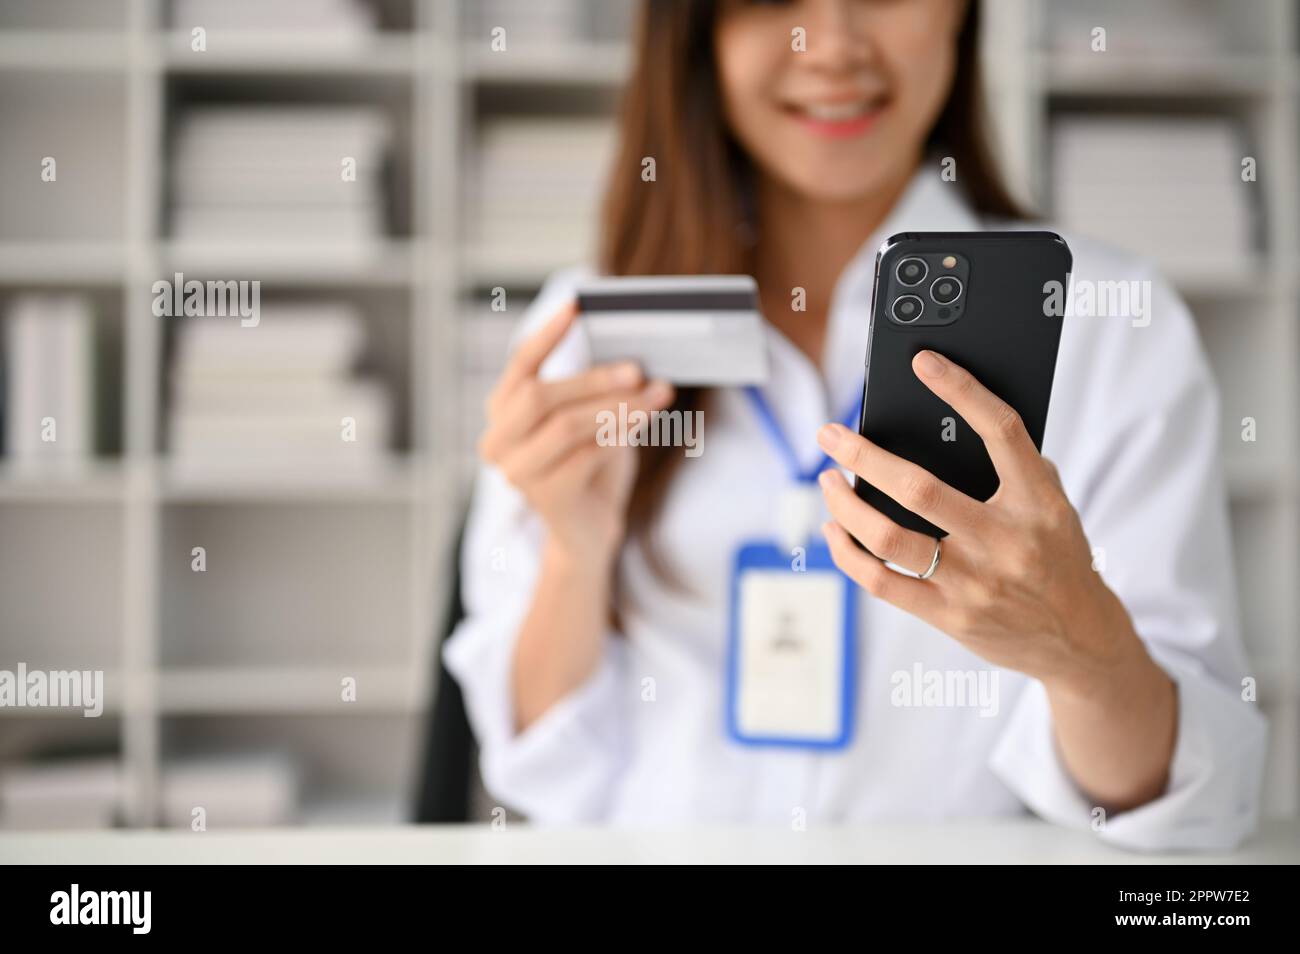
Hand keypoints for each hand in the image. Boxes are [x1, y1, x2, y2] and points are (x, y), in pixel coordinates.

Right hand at [478, 301, 675, 561]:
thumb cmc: (589, 465)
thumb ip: (594, 390)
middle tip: (636, 368)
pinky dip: (620, 434)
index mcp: (502, 412)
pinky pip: (587, 455)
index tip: (576, 304)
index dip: (548, 334)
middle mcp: (498, 442)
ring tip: (659, 392)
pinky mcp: (546, 498)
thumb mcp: (589, 419)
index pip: (519, 365)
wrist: (588, 532)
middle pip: (539, 397)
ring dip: (618, 406)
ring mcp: (517, 473)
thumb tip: (632, 355)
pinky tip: (648, 421)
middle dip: (591, 379)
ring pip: (567, 426)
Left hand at [816, 348, 1153, 697]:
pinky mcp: (950, 616)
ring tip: (828, 479)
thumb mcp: (1053, 504)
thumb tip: (941, 422)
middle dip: (862, 455)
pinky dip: (848, 552)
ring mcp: (974, 582)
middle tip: (829, 434)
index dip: (962, 390)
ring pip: (887, 537)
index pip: (1001, 431)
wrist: (1078, 638)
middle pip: (917, 489)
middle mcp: (1005, 540)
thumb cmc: (1055, 554)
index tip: (923, 361)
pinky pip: (881, 581)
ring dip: (844, 503)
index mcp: (1037, 500)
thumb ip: (1012, 468)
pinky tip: (833, 528)